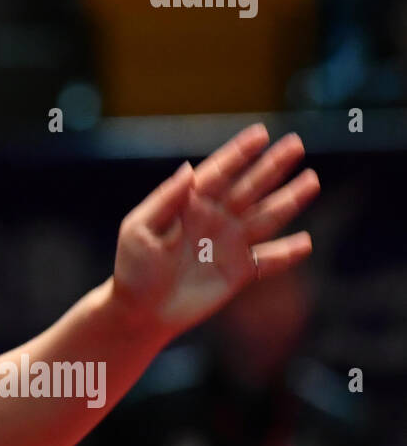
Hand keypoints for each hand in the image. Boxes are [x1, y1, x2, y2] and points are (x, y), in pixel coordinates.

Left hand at [110, 124, 318, 341]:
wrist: (139, 312)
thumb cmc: (132, 268)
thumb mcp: (139, 229)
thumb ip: (165, 200)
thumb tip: (189, 168)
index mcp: (188, 204)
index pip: (218, 172)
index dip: (239, 152)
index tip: (261, 133)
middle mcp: (213, 219)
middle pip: (249, 187)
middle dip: (272, 166)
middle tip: (296, 144)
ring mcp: (228, 244)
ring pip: (265, 217)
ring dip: (288, 200)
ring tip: (311, 179)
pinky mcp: (238, 273)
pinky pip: (268, 261)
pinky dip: (287, 253)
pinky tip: (305, 242)